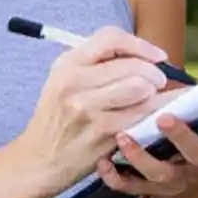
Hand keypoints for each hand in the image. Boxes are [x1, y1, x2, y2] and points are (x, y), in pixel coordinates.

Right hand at [13, 26, 172, 194]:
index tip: (158, 56)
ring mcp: (88, 108)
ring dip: (155, 95)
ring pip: (142, 89)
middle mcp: (75, 82)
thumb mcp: (63, 80)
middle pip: (132, 65)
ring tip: (152, 100)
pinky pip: (141, 116)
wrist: (39, 159)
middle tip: (158, 83)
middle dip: (155, 74)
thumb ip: (96, 63)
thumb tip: (143, 55)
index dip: (141, 45)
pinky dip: (156, 114)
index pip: (111, 38)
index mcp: (67, 64)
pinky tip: (158, 117)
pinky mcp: (103, 133)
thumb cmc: (58, 118)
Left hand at [94, 81, 197, 197]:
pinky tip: (104, 164)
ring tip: (122, 137)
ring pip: (162, 175)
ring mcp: (180, 180)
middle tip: (165, 117)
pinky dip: (118, 178)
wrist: (193, 193)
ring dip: (141, 157)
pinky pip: (134, 189)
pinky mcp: (155, 191)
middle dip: (184, 137)